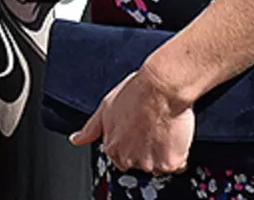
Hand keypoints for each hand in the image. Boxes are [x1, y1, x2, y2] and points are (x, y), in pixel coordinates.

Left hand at [70, 67, 194, 175]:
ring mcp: (148, 162)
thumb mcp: (106, 107)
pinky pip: (176, 165)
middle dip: (146, 150)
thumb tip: (75, 140)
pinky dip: (178, 153)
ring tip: (163, 128)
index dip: (132, 143)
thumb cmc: (135, 91)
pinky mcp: (168, 163)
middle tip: (152, 128)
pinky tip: (174, 135)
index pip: (120, 158)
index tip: (139, 132)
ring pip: (158, 165)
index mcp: (112, 147)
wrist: (160, 87)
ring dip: (162, 152)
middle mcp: (128, 158)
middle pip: (139, 163)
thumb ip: (91, 128)